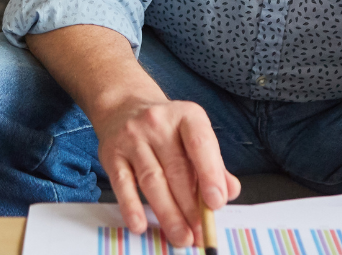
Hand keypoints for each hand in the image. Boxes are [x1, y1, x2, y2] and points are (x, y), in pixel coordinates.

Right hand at [93, 98, 240, 247]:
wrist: (124, 106)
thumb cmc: (167, 128)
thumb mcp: (193, 136)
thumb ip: (214, 164)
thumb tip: (229, 191)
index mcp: (186, 116)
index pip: (200, 144)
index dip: (210, 174)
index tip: (216, 204)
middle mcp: (157, 123)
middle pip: (176, 170)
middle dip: (191, 207)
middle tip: (200, 232)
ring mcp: (132, 137)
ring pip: (152, 180)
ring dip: (168, 213)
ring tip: (181, 235)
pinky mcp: (111, 154)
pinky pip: (122, 183)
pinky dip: (131, 206)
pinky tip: (140, 224)